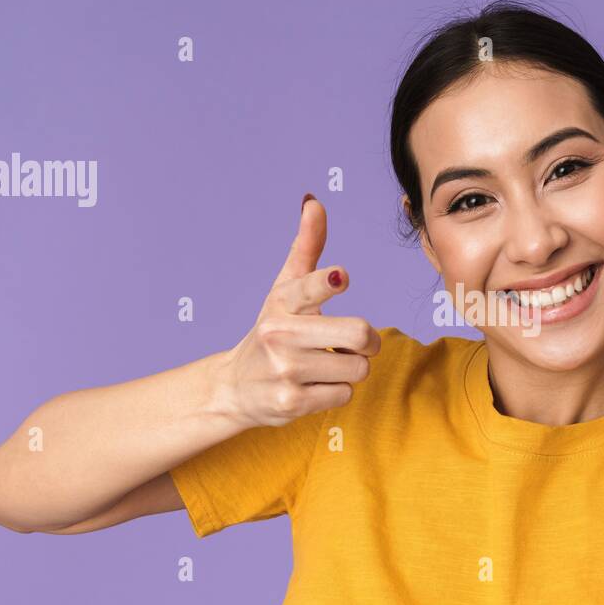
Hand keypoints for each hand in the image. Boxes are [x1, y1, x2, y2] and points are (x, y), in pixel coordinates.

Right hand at [220, 195, 380, 428]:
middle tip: (357, 342)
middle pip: (359, 334)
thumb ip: (306, 247)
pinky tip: (314, 386)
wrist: (235, 387)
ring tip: (325, 365)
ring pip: (357, 368)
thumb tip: (314, 201)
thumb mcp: (284, 289)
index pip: (309, 286)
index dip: (328, 282)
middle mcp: (279, 335)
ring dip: (350, 368)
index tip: (340, 277)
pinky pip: (344, 394)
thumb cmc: (272, 331)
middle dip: (368, 340)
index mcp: (282, 301)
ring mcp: (284, 371)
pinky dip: (337, 391)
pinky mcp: (291, 403)